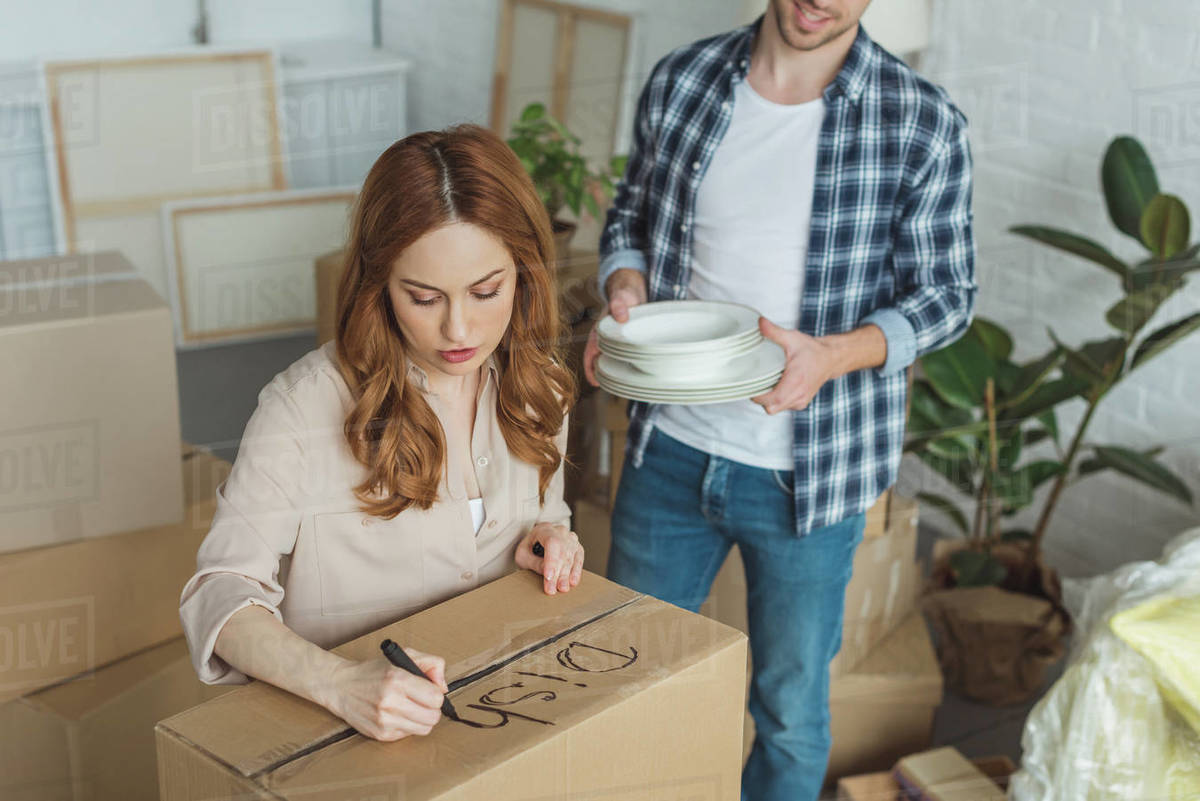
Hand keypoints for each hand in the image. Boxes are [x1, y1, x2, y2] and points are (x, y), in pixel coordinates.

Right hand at [327, 650, 447, 740]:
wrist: (341, 687)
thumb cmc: (374, 671)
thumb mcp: (403, 656)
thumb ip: (431, 664)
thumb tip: (443, 687)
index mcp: (398, 679)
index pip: (436, 698)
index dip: (436, 694)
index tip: (430, 690)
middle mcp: (390, 702)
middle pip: (433, 717)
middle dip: (432, 709)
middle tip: (423, 701)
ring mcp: (384, 721)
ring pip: (424, 729)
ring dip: (422, 719)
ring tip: (412, 708)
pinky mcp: (380, 734)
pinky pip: (408, 735)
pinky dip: (408, 725)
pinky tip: (398, 714)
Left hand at [515, 522, 584, 594]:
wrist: (535, 542)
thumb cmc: (528, 548)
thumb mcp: (523, 555)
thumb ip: (534, 562)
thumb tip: (547, 573)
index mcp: (544, 529)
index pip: (552, 542)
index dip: (551, 560)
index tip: (548, 576)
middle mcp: (560, 531)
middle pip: (562, 552)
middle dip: (558, 573)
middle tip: (553, 588)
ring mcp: (570, 538)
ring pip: (571, 557)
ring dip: (567, 574)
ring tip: (562, 588)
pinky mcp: (576, 547)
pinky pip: (579, 559)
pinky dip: (576, 571)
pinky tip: (573, 581)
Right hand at [584, 268, 647, 385]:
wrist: (630, 287)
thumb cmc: (625, 292)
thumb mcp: (623, 296)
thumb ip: (619, 304)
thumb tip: (621, 317)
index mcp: (599, 330)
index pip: (590, 354)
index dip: (590, 368)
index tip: (594, 382)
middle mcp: (603, 337)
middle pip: (597, 360)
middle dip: (600, 374)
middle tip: (610, 387)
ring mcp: (613, 339)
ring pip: (607, 358)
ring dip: (610, 370)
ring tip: (619, 383)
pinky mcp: (623, 339)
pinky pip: (618, 354)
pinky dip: (620, 363)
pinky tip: (630, 370)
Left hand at [751, 317, 839, 414]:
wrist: (830, 359)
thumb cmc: (811, 350)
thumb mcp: (792, 338)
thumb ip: (774, 331)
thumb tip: (759, 322)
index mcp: (796, 381)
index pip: (772, 400)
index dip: (758, 396)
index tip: (751, 383)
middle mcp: (799, 395)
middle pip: (771, 407)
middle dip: (760, 398)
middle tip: (756, 382)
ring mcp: (801, 401)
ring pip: (776, 408)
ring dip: (768, 399)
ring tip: (766, 382)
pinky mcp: (801, 403)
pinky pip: (782, 406)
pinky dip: (776, 399)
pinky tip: (776, 385)